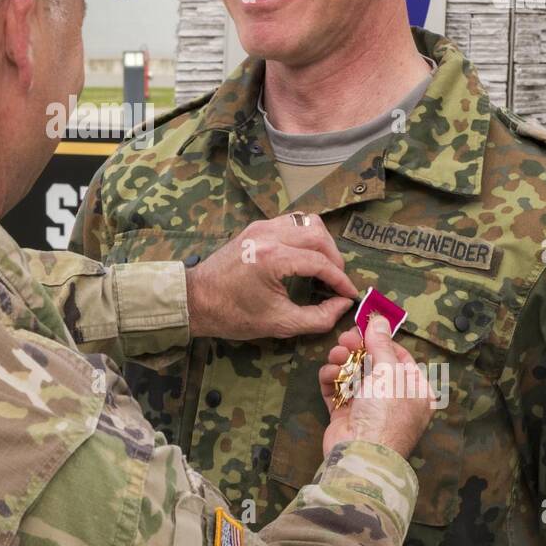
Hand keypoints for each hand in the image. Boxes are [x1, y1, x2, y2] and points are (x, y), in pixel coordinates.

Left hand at [185, 213, 358, 340]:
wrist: (196, 300)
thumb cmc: (233, 315)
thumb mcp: (279, 323)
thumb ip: (317, 317)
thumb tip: (342, 305)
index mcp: (273, 258)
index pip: (320, 262)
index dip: (340, 280)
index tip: (350, 294)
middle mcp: (268, 235)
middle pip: (318, 234)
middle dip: (334, 258)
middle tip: (337, 281)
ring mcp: (260, 227)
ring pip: (305, 222)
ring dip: (321, 242)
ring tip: (324, 267)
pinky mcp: (255, 227)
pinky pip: (290, 222)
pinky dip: (304, 236)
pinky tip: (305, 256)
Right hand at [318, 315, 433, 458]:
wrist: (361, 453)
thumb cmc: (385, 412)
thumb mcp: (389, 372)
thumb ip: (381, 343)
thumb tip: (379, 318)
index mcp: (415, 391)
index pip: (400, 358)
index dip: (382, 341)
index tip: (366, 329)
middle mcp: (393, 398)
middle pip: (373, 364)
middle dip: (358, 349)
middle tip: (345, 339)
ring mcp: (367, 407)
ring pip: (352, 374)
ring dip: (342, 361)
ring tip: (335, 356)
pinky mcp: (345, 414)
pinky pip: (336, 390)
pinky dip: (331, 379)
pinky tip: (329, 374)